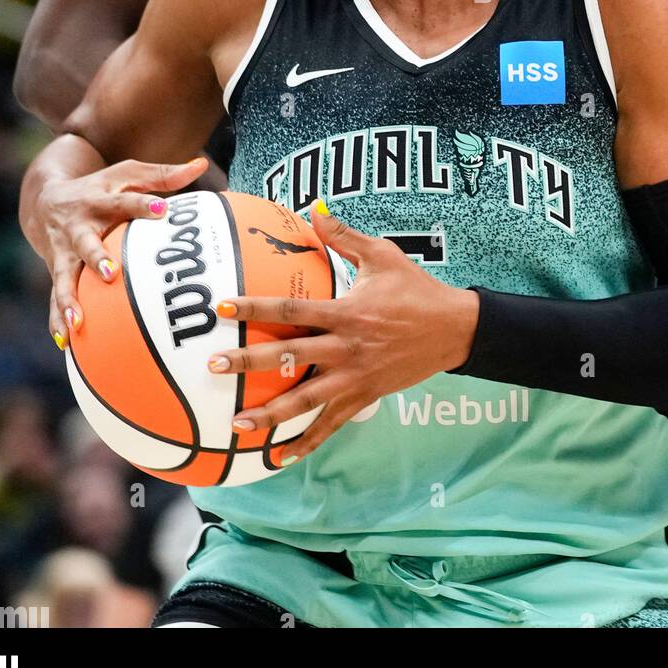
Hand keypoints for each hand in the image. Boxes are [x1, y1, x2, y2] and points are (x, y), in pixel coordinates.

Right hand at [29, 156, 208, 346]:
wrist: (45, 201)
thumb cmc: (100, 188)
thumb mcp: (129, 173)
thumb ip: (165, 174)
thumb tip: (202, 163)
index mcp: (101, 201)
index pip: (124, 201)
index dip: (142, 204)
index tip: (161, 209)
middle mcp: (79, 227)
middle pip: (86, 243)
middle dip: (96, 258)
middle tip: (111, 274)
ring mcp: (64, 253)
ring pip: (64, 277)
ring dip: (69, 299)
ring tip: (77, 321)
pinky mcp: (56, 272)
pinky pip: (55, 298)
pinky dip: (57, 319)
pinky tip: (65, 341)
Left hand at [207, 203, 480, 463]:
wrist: (453, 329)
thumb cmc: (416, 289)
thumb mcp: (382, 255)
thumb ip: (344, 236)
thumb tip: (314, 210)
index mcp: (345, 312)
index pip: (292, 308)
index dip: (255, 307)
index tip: (223, 308)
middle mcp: (345, 347)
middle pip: (289, 357)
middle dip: (248, 363)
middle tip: (214, 366)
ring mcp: (355, 376)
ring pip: (306, 400)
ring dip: (270, 414)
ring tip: (237, 425)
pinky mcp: (365, 395)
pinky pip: (332, 423)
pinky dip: (308, 441)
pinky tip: (282, 457)